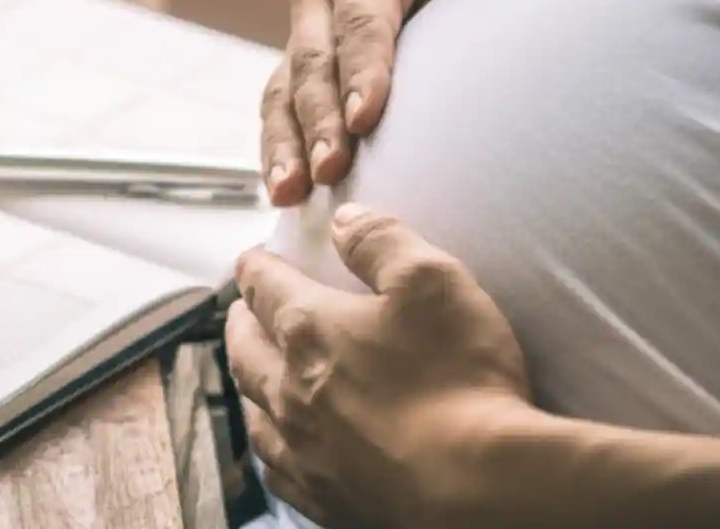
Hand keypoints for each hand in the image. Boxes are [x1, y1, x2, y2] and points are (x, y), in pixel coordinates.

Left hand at [225, 203, 532, 527]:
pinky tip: (282, 447)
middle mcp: (291, 392)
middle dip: (241, 322)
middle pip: (245, 349)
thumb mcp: (431, 281)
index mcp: (309, 331)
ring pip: (254, 412)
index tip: (252, 259)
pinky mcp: (326, 499)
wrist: (479, 489)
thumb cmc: (459, 379)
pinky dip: (272, 445)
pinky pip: (278, 470)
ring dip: (250, 383)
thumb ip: (381, 241)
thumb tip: (345, 220)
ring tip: (255, 373)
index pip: (264, 286)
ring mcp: (305, 452)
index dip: (256, 266)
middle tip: (243, 310)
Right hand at [262, 0, 535, 205]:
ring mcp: (307, 44)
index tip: (366, 118)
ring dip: (284, 145)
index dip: (362, 66)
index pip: (361, 15)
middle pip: (312, 60)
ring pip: (282, 94)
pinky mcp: (301, 83)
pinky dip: (278, 155)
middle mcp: (325, 2)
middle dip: (318, 117)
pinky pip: (279, 119)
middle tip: (331, 168)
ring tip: (290, 192)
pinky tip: (285, 196)